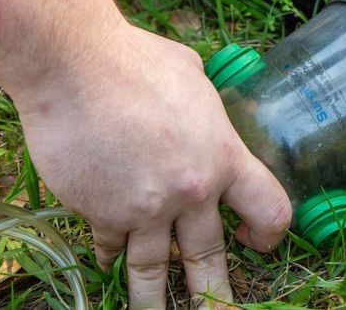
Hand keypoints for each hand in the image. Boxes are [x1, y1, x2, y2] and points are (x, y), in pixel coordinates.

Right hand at [13, 23, 290, 308]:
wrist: (75, 66)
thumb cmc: (137, 60)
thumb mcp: (194, 79)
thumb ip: (206, 113)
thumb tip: (206, 114)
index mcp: (225, 157)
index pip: (270, 209)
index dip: (269, 232)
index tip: (256, 241)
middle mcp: (191, 191)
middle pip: (211, 256)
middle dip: (214, 293)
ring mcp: (145, 208)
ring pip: (153, 269)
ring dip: (155, 300)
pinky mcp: (101, 213)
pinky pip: (110, 245)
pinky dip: (109, 255)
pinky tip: (108, 262)